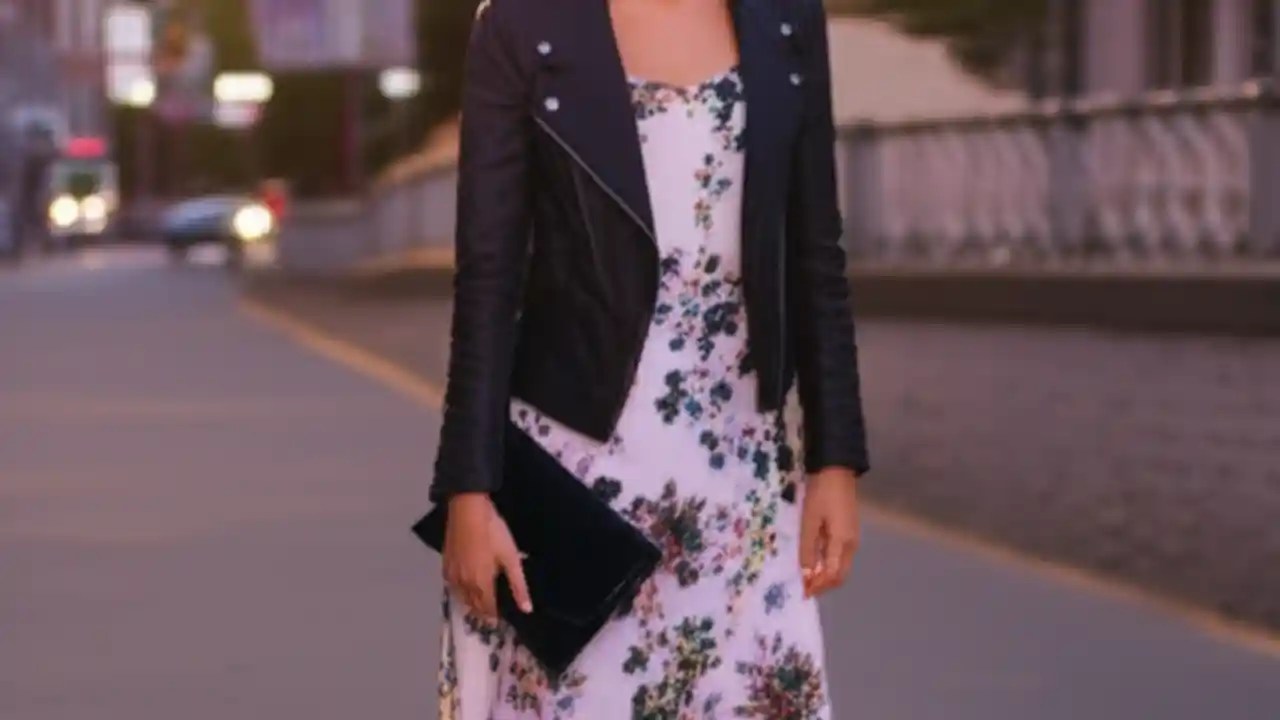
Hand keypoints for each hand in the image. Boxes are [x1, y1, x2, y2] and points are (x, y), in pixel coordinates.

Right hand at [442, 493, 532, 619]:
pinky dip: (460, 591)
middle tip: (489, 615)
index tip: (498, 621)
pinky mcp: (445, 564)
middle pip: (473, 605)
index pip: (487, 608)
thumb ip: (519, 586)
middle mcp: (464, 584)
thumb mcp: (511, 558)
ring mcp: (452, 575)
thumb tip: (527, 609)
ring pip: (461, 597)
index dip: (493, 616)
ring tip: (478, 604)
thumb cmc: (493, 533)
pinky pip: (452, 586)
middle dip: (481, 612)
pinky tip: (464, 586)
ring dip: (470, 603)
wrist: (468, 511)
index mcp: (481, 584)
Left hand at [799, 467, 860, 597]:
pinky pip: (840, 556)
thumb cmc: (820, 495)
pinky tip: (815, 561)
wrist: (836, 471)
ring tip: (807, 576)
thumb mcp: (809, 521)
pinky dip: (829, 564)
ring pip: (841, 567)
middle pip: (840, 575)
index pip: (832, 575)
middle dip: (823, 585)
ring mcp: (853, 538)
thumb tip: (806, 573)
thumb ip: (808, 549)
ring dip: (826, 575)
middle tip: (804, 587)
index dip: (818, 586)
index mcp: (842, 543)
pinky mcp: (850, 532)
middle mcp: (852, 545)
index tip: (802, 591)